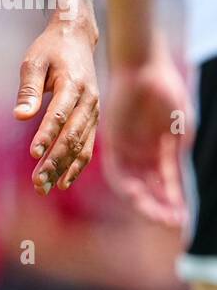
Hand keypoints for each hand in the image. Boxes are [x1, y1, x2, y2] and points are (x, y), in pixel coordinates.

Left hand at [14, 19, 99, 195]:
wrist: (77, 38)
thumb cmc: (50, 49)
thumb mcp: (33, 61)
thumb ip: (28, 89)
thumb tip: (20, 116)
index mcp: (73, 84)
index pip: (59, 114)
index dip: (47, 135)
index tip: (33, 154)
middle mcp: (88, 100)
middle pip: (72, 136)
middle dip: (55, 161)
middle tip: (37, 182)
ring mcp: (93, 111)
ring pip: (81, 145)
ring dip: (64, 169)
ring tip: (45, 187)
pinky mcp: (92, 117)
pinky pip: (87, 145)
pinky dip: (77, 164)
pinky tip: (63, 181)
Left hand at [104, 42, 190, 228]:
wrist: (147, 67)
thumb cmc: (167, 93)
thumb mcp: (179, 129)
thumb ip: (175, 156)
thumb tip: (176, 184)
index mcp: (159, 151)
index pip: (164, 184)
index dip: (171, 202)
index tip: (180, 219)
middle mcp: (141, 154)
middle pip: (147, 189)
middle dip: (157, 207)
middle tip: (168, 221)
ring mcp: (126, 148)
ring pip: (131, 184)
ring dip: (142, 200)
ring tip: (155, 214)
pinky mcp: (110, 140)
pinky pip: (114, 168)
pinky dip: (124, 184)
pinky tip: (137, 196)